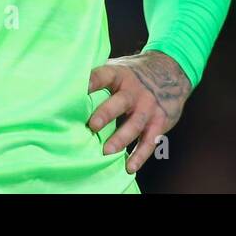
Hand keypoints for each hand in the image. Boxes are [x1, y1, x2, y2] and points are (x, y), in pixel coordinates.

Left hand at [86, 50, 190, 173]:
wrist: (170, 72)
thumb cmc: (133, 74)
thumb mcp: (117, 68)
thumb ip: (98, 76)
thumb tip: (65, 85)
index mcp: (120, 74)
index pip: (104, 75)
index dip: (92, 81)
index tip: (80, 89)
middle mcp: (135, 90)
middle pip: (121, 101)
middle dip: (106, 113)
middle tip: (92, 126)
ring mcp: (148, 106)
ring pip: (135, 124)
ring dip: (121, 138)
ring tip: (106, 152)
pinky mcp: (160, 122)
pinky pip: (150, 141)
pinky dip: (140, 155)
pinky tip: (129, 166)